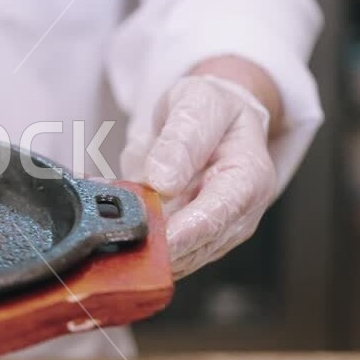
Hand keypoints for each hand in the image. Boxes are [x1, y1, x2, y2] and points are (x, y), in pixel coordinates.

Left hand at [121, 76, 276, 278]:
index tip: (155, 239)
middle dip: (156, 244)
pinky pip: (161, 250)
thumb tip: (162, 183)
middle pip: (196, 244)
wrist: (212, 120)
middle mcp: (239, 213)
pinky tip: (113, 229)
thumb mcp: (196, 103)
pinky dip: (136, 242)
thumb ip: (181, 140)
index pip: (219, 214)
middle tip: (117, 237)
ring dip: (141, 246)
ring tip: (109, 230)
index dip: (185, 232)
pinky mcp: (190, 239)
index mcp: (249, 177)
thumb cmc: (210, 109)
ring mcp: (215, 232)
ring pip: (176, 256)